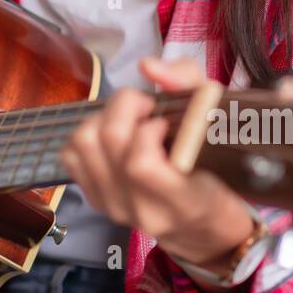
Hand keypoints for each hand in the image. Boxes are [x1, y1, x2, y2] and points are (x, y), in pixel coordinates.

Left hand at [60, 55, 254, 271]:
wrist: (200, 225)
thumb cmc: (216, 171)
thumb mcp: (221, 122)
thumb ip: (188, 86)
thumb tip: (148, 67)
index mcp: (181, 199)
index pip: (140, 163)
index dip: (148, 129)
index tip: (166, 121)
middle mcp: (142, 208)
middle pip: (108, 141)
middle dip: (126, 107)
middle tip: (146, 108)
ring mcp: (114, 208)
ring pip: (83, 144)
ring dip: (103, 119)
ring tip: (129, 119)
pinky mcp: (94, 200)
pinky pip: (71, 155)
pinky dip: (88, 135)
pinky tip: (113, 136)